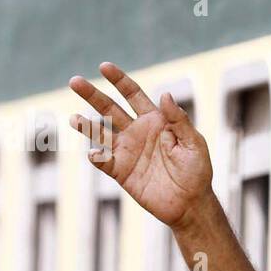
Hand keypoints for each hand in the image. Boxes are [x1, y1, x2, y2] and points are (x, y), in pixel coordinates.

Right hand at [68, 63, 212, 227]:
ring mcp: (127, 151)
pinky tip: (94, 154)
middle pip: (110, 108)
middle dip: (92, 95)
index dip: (119, 80)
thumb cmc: (197, 171)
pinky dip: (97, 157)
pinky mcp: (121, 171)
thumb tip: (165, 94)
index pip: (133, 94)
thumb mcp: (194, 143)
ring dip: (86, 125)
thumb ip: (179, 120)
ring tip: (73, 119)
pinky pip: (104, 161)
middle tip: (74, 81)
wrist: (191, 204)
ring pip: (101, 133)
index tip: (103, 67)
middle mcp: (137, 132)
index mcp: (155, 120)